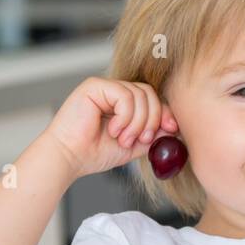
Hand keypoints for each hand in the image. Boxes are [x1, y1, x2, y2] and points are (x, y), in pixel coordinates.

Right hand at [44, 77, 178, 179]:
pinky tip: (113, 130)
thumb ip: (152, 134)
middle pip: (149, 94)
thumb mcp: (133, 145)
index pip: (152, 99)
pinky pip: (125, 95)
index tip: (172, 129)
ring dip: (137, 122)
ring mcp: (104, 87)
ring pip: (140, 94)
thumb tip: (175, 127)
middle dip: (152, 120)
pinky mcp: (94, 86)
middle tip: (141, 139)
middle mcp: (113, 91)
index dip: (165, 112)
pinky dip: (125, 116)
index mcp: (122, 103)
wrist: (69, 158)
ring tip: (123, 139)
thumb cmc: (93, 153)